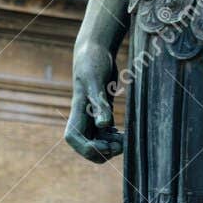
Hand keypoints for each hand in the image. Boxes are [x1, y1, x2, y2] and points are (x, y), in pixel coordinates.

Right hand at [65, 40, 124, 163]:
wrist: (95, 51)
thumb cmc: (93, 64)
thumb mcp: (97, 82)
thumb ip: (99, 104)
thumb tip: (103, 125)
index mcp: (76, 113)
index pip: (75, 141)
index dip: (90, 149)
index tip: (109, 146)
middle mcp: (82, 119)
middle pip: (88, 148)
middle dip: (104, 151)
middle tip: (122, 143)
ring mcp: (91, 118)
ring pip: (99, 143)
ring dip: (112, 146)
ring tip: (126, 138)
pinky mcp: (101, 114)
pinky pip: (106, 135)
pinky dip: (115, 138)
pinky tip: (124, 133)